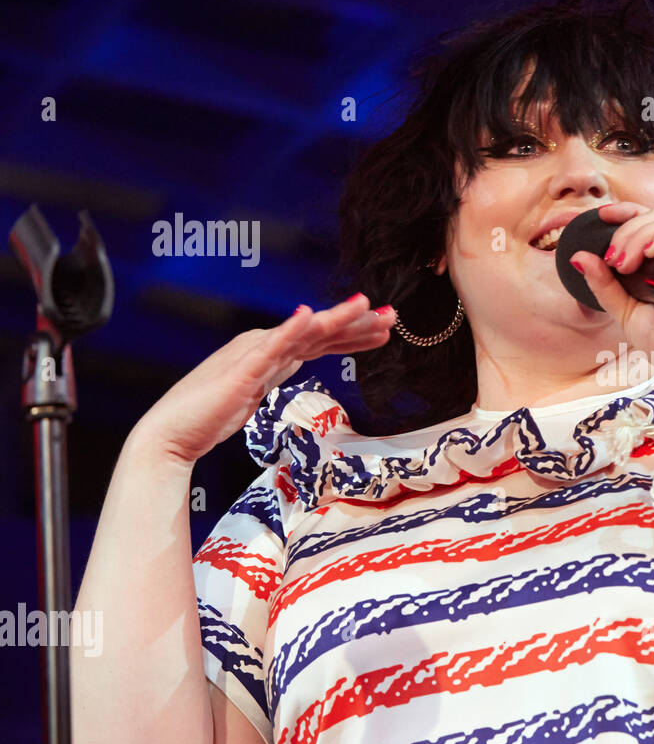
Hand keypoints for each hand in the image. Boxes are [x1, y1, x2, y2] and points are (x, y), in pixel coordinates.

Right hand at [133, 294, 394, 466]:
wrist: (172, 435)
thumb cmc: (210, 416)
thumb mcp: (255, 391)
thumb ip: (277, 372)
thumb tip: (300, 358)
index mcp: (269, 351)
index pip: (319, 340)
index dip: (352, 332)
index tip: (383, 329)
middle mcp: (263, 346)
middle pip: (319, 332)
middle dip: (357, 323)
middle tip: (392, 316)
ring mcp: (252, 355)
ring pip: (303, 333)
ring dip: (335, 319)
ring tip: (365, 307)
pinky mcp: (241, 372)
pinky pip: (271, 348)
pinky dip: (291, 330)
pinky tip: (311, 317)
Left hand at [569, 202, 653, 382]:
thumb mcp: (624, 311)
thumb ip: (603, 285)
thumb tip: (578, 257)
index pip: (644, 224)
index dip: (623, 213)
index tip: (602, 215)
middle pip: (652, 219)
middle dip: (626, 232)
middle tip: (615, 261)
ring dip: (640, 234)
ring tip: (627, 263)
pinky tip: (651, 251)